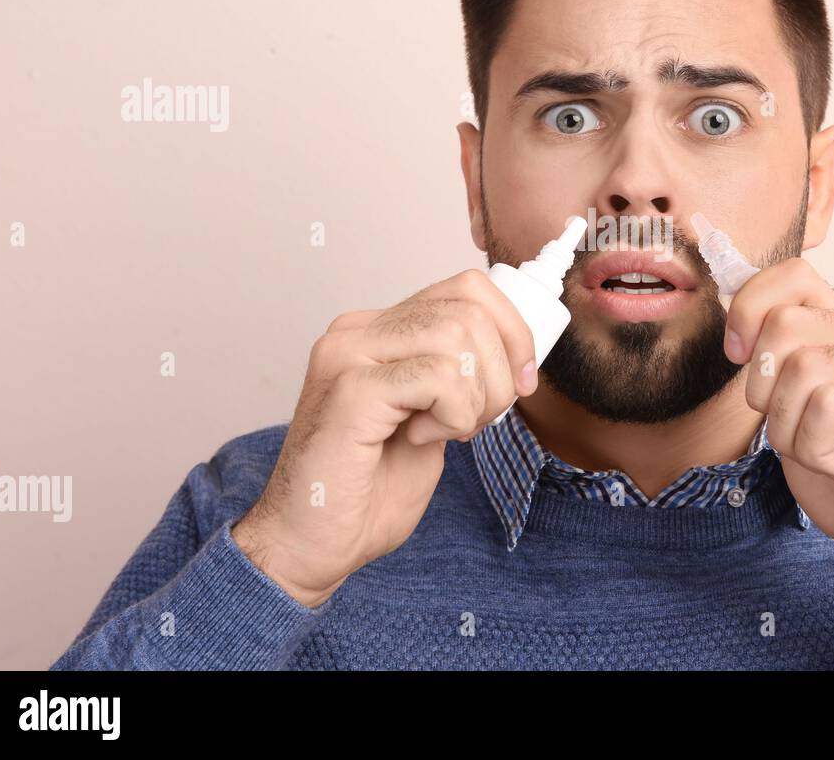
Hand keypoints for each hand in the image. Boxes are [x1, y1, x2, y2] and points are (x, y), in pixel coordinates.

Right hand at [233, 269, 537, 606]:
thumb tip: (516, 352)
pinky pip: (440, 376)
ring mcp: (348, 354)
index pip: (466, 289)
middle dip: (501, 370)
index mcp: (376, 330)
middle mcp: (356, 331)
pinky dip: (454, 415)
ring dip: (477, 396)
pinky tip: (422, 440)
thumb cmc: (369, 490)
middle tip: (479, 421)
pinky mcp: (351, 389)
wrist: (312, 544)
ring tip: (447, 431)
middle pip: (470, 308)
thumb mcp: (432, 416)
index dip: (512, 330)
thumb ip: (458, 374)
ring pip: (458, 336)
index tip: (522, 381)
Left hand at [725, 258, 833, 580]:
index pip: (795, 274)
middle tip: (789, 429)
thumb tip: (736, 335)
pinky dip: (817, 450)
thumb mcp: (795, 414)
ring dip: (789, 429)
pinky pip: (828, 406)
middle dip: (762, 388)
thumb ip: (776, 371)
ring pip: (802, 368)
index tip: (739, 357)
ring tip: (820, 454)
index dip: (750, 306)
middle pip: (784, 323)